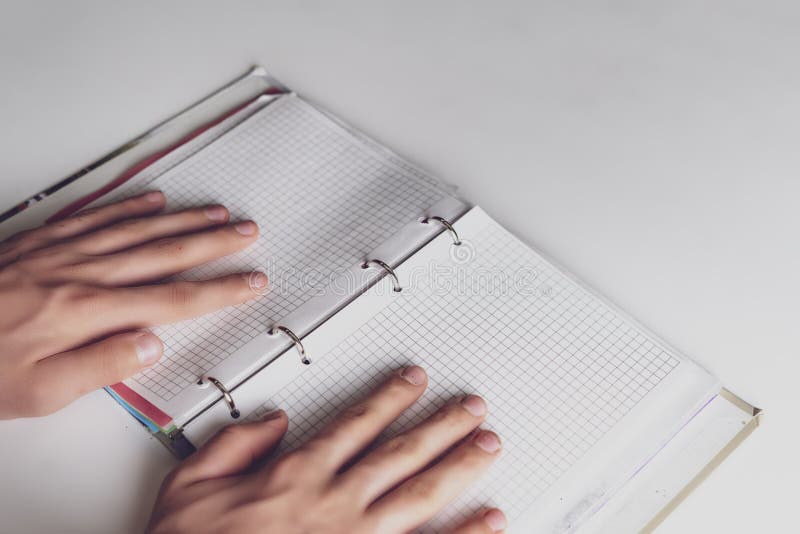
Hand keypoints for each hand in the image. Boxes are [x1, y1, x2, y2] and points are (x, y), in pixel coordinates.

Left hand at [0, 191, 265, 417]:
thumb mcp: (39, 391)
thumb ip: (101, 367)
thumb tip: (153, 345)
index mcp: (88, 313)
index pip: (173, 300)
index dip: (220, 290)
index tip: (252, 281)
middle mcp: (83, 273)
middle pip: (165, 253)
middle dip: (215, 243)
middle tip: (249, 233)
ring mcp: (63, 251)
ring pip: (138, 228)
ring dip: (184, 219)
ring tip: (218, 213)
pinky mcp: (43, 239)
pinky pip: (97, 214)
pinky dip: (130, 204)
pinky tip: (154, 198)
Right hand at [148, 366, 505, 533]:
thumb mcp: (188, 484)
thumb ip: (233, 444)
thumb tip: (273, 420)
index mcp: (295, 475)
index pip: (355, 423)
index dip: (389, 397)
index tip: (413, 381)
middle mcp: (334, 502)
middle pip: (401, 452)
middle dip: (442, 425)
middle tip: (472, 409)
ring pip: (421, 493)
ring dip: (459, 467)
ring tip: (488, 447)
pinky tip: (490, 521)